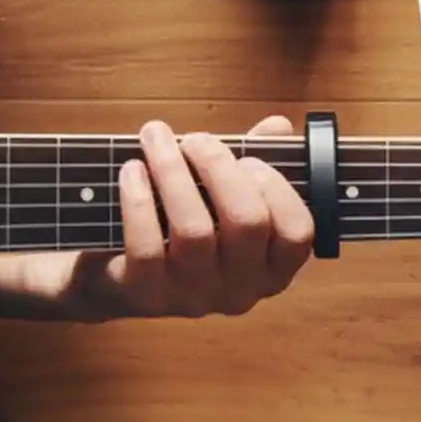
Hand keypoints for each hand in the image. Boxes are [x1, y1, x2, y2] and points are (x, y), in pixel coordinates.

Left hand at [88, 116, 313, 318]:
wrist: (123, 279)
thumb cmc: (189, 227)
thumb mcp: (228, 198)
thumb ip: (257, 165)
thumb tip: (277, 125)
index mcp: (273, 267)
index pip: (297, 231)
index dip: (275, 186)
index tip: (247, 158)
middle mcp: (241, 289)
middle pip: (247, 221)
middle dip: (218, 165)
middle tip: (195, 140)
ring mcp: (195, 296)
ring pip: (194, 230)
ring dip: (173, 171)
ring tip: (157, 140)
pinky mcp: (148, 294)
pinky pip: (147, 245)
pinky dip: (138, 199)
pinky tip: (133, 170)